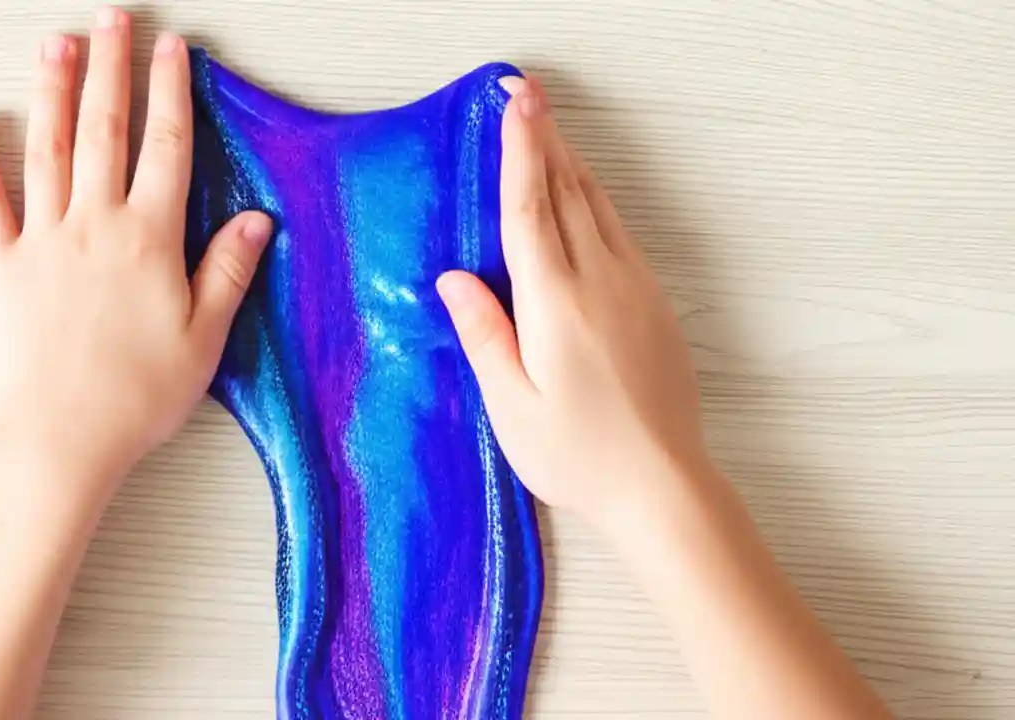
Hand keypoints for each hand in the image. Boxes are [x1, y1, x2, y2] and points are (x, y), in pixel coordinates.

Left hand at [0, 7, 269, 491]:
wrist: (59, 438)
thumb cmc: (137, 397)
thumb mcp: (204, 338)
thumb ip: (228, 271)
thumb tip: (257, 220)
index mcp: (150, 240)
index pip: (167, 149)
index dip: (171, 94)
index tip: (173, 52)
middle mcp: (95, 226)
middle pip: (104, 131)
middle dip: (111, 69)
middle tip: (114, 20)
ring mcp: (43, 241)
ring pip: (48, 149)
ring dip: (53, 91)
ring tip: (58, 43)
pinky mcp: (1, 267)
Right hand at [437, 76, 708, 530]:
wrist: (663, 487)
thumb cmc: (578, 456)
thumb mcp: (512, 406)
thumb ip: (484, 334)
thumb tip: (454, 277)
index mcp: (555, 303)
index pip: (529, 210)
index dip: (519, 152)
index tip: (515, 105)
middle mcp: (600, 283)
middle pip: (566, 192)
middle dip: (544, 139)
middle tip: (527, 94)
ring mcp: (634, 290)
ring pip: (598, 207)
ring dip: (571, 163)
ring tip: (549, 129)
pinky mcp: (654, 305)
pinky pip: (620, 232)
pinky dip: (596, 199)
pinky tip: (586, 195)